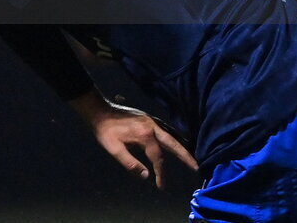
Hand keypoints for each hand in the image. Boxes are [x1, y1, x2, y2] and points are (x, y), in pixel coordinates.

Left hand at [69, 89, 197, 188]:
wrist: (99, 110)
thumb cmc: (105, 131)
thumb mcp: (114, 149)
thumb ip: (130, 163)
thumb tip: (146, 176)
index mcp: (144, 135)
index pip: (158, 158)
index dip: (161, 173)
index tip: (161, 186)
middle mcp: (152, 126)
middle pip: (173, 143)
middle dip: (185, 156)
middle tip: (196, 167)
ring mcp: (151, 121)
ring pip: (172, 134)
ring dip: (181, 146)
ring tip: (191, 157)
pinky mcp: (148, 119)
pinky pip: (166, 129)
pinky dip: (174, 137)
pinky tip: (176, 142)